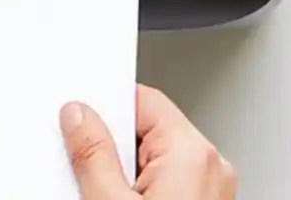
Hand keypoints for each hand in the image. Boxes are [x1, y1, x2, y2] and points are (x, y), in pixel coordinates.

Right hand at [60, 84, 235, 198]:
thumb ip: (93, 156)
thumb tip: (78, 116)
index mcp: (193, 154)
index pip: (144, 100)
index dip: (106, 104)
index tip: (76, 114)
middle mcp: (212, 168)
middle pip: (150, 130)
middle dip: (113, 144)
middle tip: (81, 166)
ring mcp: (213, 191)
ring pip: (158, 159)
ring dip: (126, 170)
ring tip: (100, 192)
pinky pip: (170, 182)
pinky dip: (142, 189)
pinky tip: (118, 198)